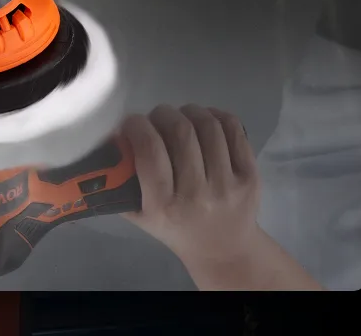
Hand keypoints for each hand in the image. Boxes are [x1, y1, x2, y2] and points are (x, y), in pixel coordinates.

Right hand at [120, 104, 260, 267]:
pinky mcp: (251, 176)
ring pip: (208, 126)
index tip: (131, 122)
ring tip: (180, 116)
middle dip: (163, 114)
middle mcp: (197, 195)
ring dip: (189, 111)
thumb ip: (120, 182)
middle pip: (181, 132)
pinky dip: (216, 115)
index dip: (138, 126)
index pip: (150, 151)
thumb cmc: (173, 228)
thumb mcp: (139, 214)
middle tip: (156, 117)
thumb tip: (109, 139)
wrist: (223, 249)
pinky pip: (234, 129)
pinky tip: (205, 120)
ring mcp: (228, 184)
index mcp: (163, 205)